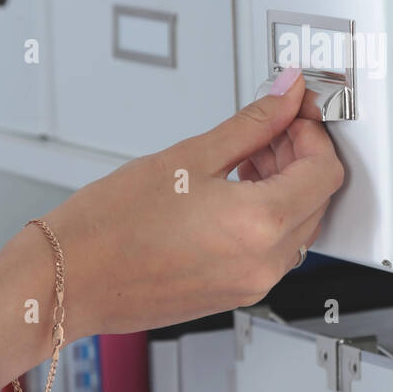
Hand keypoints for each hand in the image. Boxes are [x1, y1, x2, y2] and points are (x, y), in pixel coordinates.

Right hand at [0, 69, 344, 389]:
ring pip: (297, 226)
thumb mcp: (187, 157)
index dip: (313, 134)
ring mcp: (250, 284)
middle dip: (300, 157)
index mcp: (260, 225)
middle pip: (317, 199)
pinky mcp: (234, 294)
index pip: (325, 171)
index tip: (292, 113)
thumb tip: (284, 96)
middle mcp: (264, 263)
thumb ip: (251, 124)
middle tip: (269, 129)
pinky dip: (266, 217)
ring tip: (245, 159)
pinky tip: (232, 192)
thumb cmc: (109, 227)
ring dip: (284, 187)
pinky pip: (272, 250)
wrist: (67, 281)